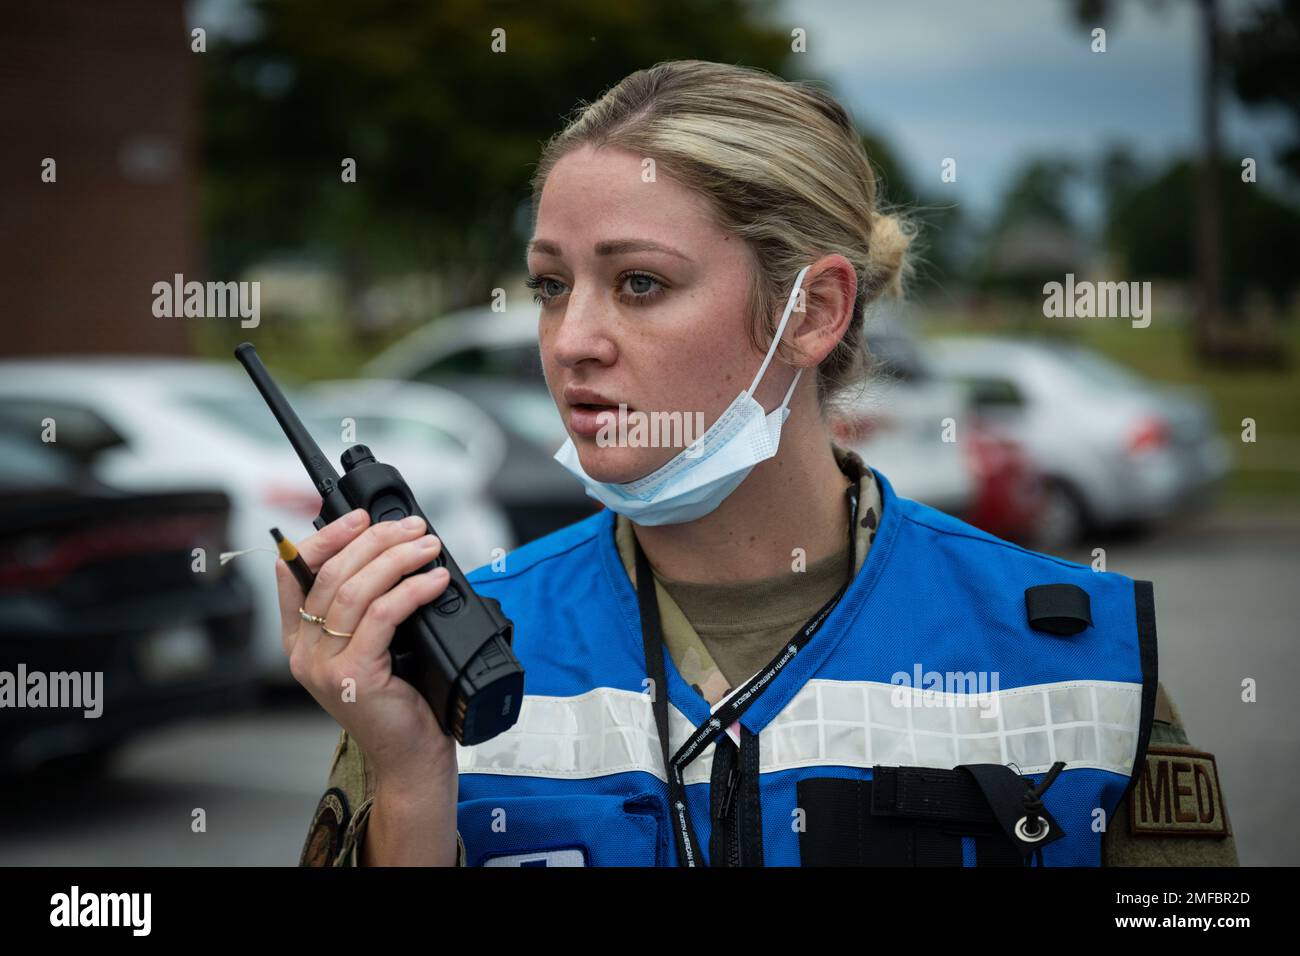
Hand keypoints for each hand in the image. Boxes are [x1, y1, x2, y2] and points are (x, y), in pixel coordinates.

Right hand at [276, 508, 456, 785]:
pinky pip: (381, 615)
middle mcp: (304, 652)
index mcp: (301, 640)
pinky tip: (434, 580)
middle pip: (329, 573)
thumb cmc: (402, 700)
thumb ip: (372, 604)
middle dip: (375, 539)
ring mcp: (324, 667)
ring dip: (397, 558)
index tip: (360, 517)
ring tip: (428, 546)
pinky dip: (412, 589)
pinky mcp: (353, 677)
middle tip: (413, 528)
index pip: (293, 572)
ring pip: (354, 589)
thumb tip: (398, 549)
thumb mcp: (378, 645)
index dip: (325, 536)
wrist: (411, 757)